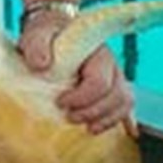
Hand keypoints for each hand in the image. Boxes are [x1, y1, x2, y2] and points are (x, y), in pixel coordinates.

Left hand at [17, 14, 135, 136]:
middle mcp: (111, 65)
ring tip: (88, 128)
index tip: (60, 102)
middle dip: (94, 112)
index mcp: (97, 52)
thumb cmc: (47, 34)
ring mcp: (114, 77)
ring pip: (125, 102)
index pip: (99, 81)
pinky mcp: (110, 88)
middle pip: (116, 95)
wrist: (54, 30)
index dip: (82, 98)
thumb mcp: (37, 34)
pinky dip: (120, 120)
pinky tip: (119, 132)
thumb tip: (41, 65)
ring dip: (108, 119)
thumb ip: (37, 46)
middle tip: (70, 118)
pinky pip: (124, 106)